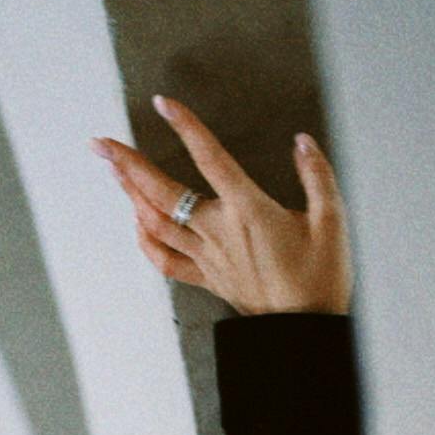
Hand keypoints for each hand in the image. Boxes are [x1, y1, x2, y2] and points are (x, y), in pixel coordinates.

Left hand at [93, 98, 351, 316]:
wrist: (305, 331)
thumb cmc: (319, 279)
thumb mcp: (331, 220)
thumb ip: (317, 175)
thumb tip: (303, 143)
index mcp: (249, 210)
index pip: (210, 158)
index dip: (186, 127)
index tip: (164, 104)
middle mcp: (219, 232)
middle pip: (163, 193)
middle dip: (128, 165)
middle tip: (102, 144)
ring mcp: (208, 257)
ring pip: (156, 224)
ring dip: (130, 196)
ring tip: (113, 171)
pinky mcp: (207, 278)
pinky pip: (165, 260)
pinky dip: (145, 240)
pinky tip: (136, 223)